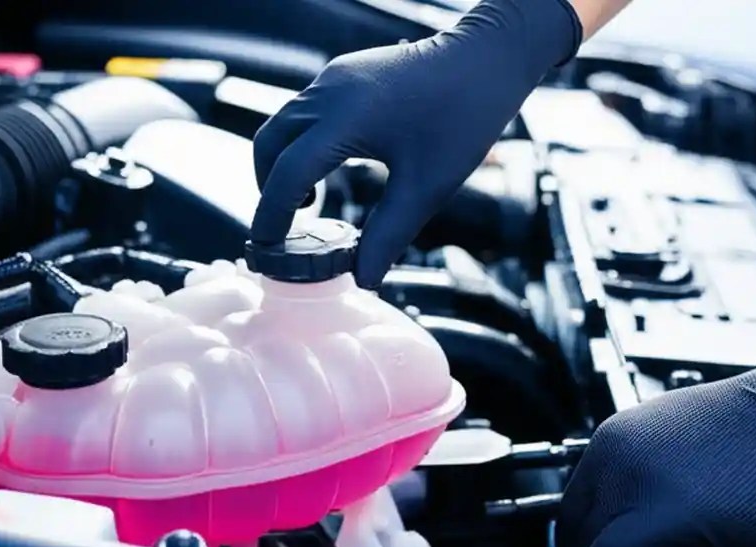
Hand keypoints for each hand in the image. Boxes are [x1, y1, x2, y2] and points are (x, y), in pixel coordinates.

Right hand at [250, 0, 581, 288]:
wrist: (488, 58)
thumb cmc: (465, 115)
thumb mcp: (427, 186)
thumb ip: (388, 235)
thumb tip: (363, 279)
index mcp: (343, 119)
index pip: (287, 174)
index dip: (272, 216)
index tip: (269, 247)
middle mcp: (329, 92)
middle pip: (269, 144)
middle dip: (267, 189)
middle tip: (283, 228)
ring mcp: (334, 78)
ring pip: (283, 124)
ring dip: (283, 164)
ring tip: (307, 203)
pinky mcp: (344, 72)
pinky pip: (305, 110)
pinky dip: (300, 143)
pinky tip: (328, 167)